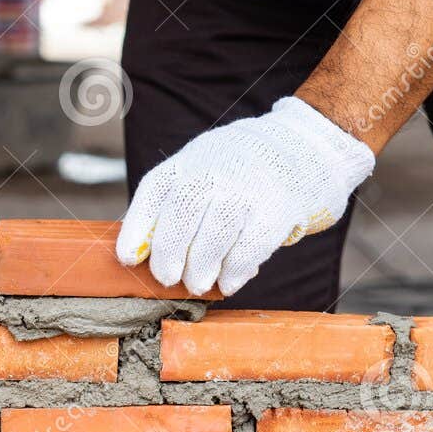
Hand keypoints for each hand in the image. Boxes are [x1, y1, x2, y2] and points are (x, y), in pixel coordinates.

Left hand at [115, 96, 374, 296]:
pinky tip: (229, 281)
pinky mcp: (275, 211)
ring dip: (200, 270)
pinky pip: (246, 250)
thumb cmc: (240, 169)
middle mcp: (213, 172)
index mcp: (188, 161)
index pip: (153, 193)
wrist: (303, 148)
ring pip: (212, 239)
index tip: (129, 259)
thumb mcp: (201, 167)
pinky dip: (233, 272)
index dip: (137, 229)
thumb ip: (174, 203)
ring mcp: (245, 190)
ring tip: (198, 283)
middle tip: (169, 278)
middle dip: (169, 256)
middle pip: (179, 219)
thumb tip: (143, 250)